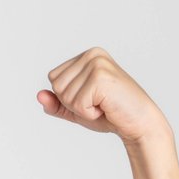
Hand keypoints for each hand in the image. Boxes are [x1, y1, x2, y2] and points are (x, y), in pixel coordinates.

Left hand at [37, 47, 168, 144]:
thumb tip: (39, 95)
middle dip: (72, 102)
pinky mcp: (101, 77)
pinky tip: (107, 107)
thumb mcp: (75, 109)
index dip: (67, 96)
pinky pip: (76, 103)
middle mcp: (92, 55)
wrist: (139, 124)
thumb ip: (55, 103)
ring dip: (81, 108)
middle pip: (56, 85)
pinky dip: (88, 113)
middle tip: (98, 103)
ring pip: (64, 94)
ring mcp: (98, 64)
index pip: (53, 77)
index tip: (91, 97)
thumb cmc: (110, 114)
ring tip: (103, 104)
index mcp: (87, 56)